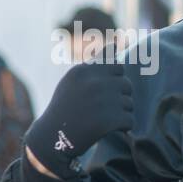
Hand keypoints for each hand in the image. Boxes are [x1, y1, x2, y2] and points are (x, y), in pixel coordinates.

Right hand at [23, 59, 132, 177]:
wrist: (53, 137)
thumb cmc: (66, 107)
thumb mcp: (75, 80)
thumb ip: (95, 64)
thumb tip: (116, 44)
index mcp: (84, 70)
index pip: (117, 66)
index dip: (114, 79)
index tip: (102, 90)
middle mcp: (94, 82)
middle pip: (126, 84)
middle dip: (120, 96)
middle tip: (103, 108)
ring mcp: (103, 101)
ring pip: (129, 103)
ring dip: (121, 112)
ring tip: (102, 119)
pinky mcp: (110, 120)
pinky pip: (130, 120)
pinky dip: (123, 127)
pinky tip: (107, 129)